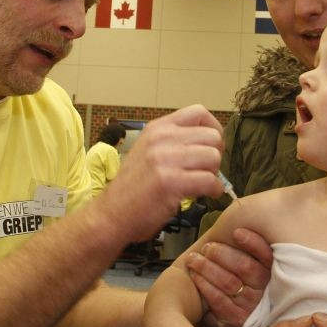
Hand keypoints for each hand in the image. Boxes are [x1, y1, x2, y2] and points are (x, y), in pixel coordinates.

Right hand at [101, 105, 223, 241]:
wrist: (111, 214)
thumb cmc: (132, 188)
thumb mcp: (148, 151)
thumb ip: (173, 141)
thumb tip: (209, 141)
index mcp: (157, 128)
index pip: (198, 112)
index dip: (213, 129)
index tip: (210, 146)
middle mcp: (161, 139)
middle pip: (212, 136)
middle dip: (215, 155)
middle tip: (206, 170)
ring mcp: (165, 160)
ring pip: (214, 157)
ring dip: (214, 173)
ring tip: (202, 183)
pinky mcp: (171, 183)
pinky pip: (210, 181)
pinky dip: (214, 190)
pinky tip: (204, 194)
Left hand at [188, 227, 272, 326]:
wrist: (230, 311)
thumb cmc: (238, 278)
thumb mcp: (250, 261)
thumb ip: (249, 247)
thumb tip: (238, 227)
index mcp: (271, 272)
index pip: (266, 255)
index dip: (252, 243)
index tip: (236, 233)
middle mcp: (264, 289)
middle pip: (245, 267)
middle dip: (222, 254)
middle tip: (207, 248)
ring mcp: (252, 305)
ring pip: (229, 282)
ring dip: (207, 268)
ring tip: (193, 259)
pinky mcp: (238, 319)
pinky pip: (219, 301)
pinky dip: (205, 286)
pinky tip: (195, 276)